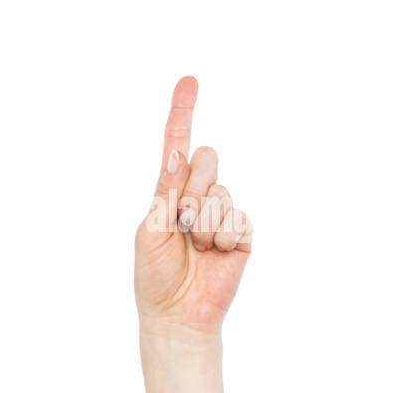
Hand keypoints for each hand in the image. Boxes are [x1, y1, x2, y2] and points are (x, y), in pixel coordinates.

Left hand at [134, 76, 252, 339]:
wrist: (177, 312)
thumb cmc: (154, 275)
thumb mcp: (151, 231)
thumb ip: (165, 194)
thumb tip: (178, 156)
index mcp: (168, 193)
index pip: (178, 146)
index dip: (183, 112)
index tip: (189, 80)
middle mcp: (196, 196)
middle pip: (207, 157)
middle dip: (192, 186)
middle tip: (181, 222)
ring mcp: (222, 212)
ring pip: (222, 189)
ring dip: (204, 220)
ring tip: (196, 247)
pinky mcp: (242, 232)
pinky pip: (238, 216)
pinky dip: (223, 236)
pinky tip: (216, 255)